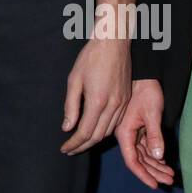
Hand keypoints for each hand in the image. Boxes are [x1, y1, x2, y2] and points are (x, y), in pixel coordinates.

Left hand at [60, 36, 130, 154]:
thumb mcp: (74, 80)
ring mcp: (122, 103)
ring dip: (94, 140)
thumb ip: (71, 106)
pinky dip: (106, 130)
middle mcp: (113, 105)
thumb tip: (67, 127)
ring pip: (109, 131)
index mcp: (98, 101)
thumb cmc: (91, 57)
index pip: (85, 132)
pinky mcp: (127, 99)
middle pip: (98, 136)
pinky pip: (117, 122)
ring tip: (80, 142)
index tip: (65, 148)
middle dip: (83, 145)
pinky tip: (96, 129)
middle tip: (70, 149)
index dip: (74, 143)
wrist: (113, 42)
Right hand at [114, 78, 173, 187]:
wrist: (144, 75)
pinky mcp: (138, 128)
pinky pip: (145, 147)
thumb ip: (154, 135)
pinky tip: (164, 163)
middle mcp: (126, 135)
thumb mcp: (152, 113)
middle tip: (168, 181)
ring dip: (155, 166)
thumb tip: (158, 156)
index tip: (154, 184)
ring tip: (170, 175)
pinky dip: (154, 156)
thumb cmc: (146, 91)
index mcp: (124, 132)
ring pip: (143, 155)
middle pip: (138, 160)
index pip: (132, 160)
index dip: (143, 174)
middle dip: (153, 172)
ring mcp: (132, 132)